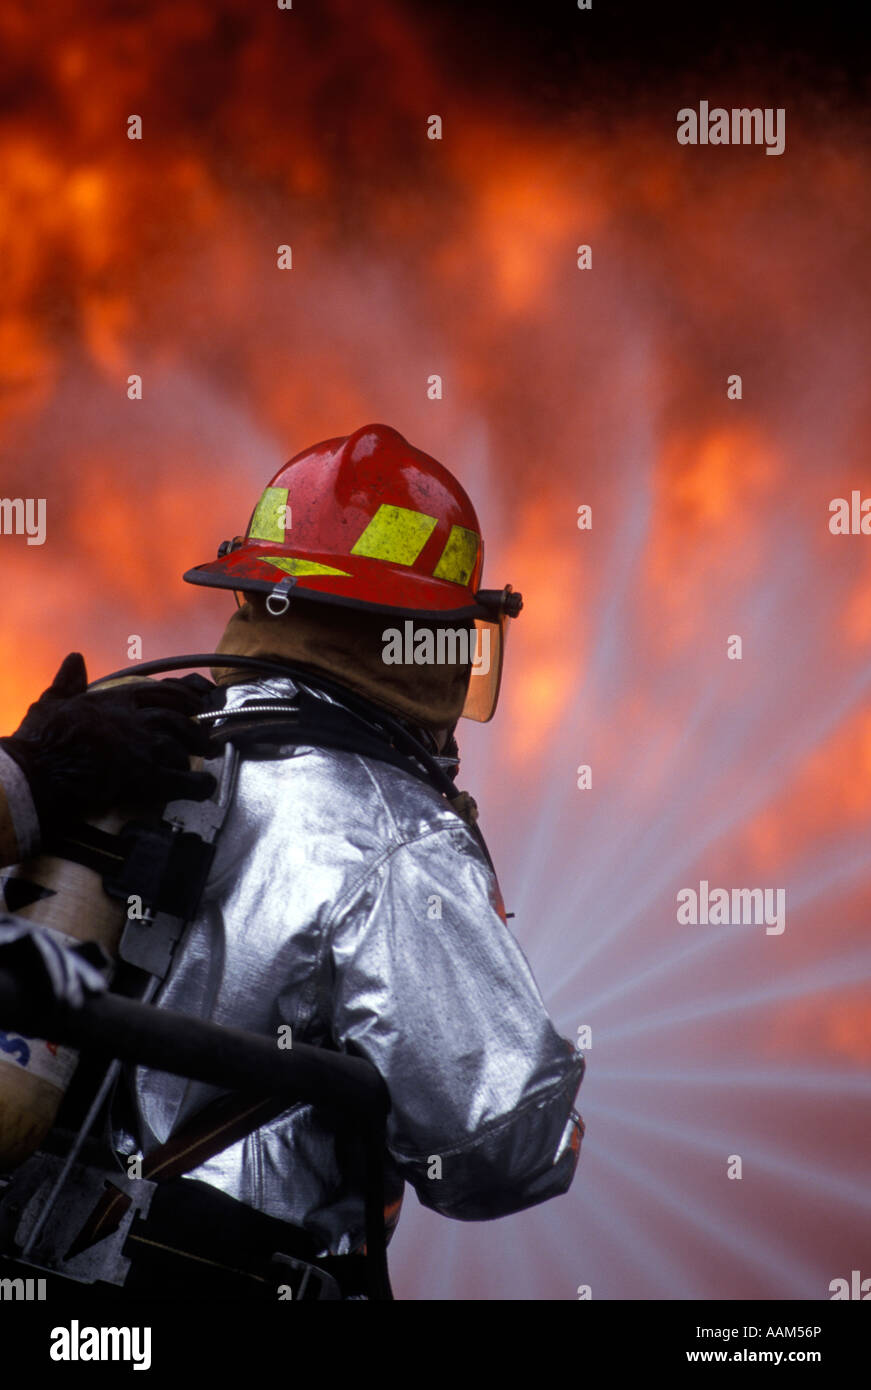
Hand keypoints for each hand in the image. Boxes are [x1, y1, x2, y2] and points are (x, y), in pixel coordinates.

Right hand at [0, 654, 217, 833]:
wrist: (38, 770)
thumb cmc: (41, 739)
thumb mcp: (53, 701)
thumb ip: (69, 682)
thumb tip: (74, 659)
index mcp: (114, 700)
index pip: (159, 691)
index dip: (182, 696)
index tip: (194, 702)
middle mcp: (133, 719)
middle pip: (176, 716)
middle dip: (195, 725)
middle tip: (205, 735)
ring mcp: (141, 747)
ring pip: (180, 745)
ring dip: (195, 751)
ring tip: (205, 756)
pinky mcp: (145, 777)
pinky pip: (182, 780)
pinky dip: (198, 784)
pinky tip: (204, 786)